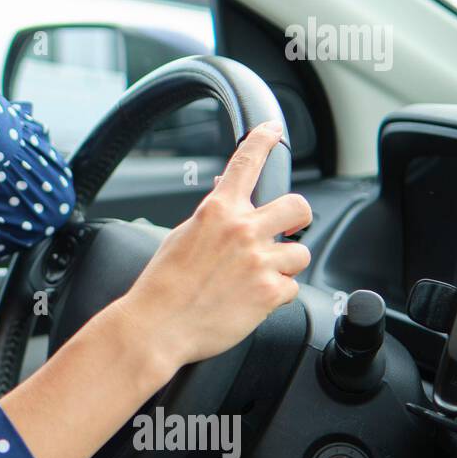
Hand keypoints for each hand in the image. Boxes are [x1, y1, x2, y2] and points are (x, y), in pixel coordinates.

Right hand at [113, 121, 313, 371]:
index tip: (273, 131)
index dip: (264, 141)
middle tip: (287, 230)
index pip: (246, 164)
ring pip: (300, 253)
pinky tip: (251, 301)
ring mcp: (259, 261)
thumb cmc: (162, 286)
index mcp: (216, 212)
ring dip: (284, 265)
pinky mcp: (270, 292)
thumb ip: (210, 218)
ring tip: (256, 279)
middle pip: (298, 207)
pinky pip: (292, 288)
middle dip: (297, 219)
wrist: (156, 326)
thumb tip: (225, 202)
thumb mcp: (180, 238)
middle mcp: (242, 231)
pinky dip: (276, 296)